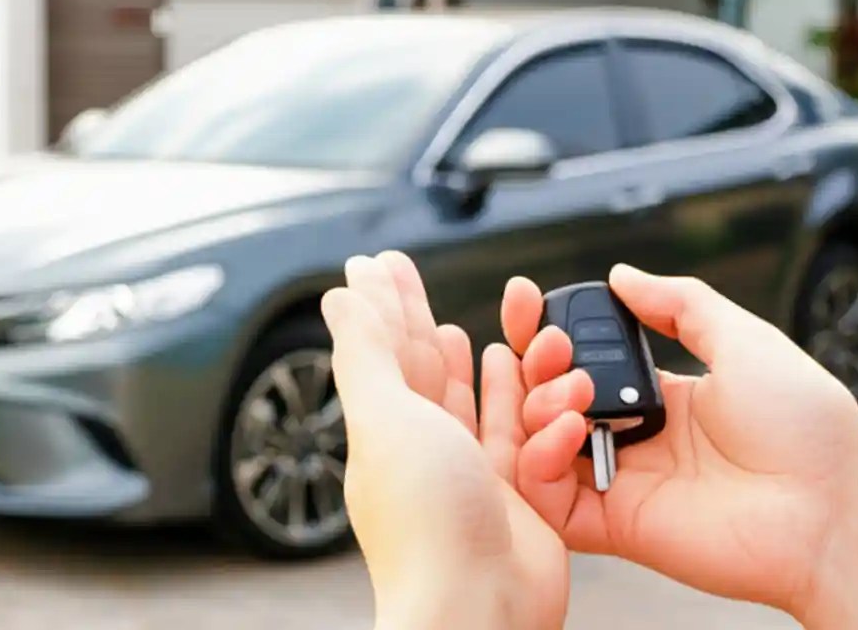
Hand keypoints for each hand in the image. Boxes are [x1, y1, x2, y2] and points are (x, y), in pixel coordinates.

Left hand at [321, 252, 573, 629]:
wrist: (479, 608)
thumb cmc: (426, 524)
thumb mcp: (385, 419)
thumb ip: (366, 355)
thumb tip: (339, 299)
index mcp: (384, 428)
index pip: (381, 347)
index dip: (381, 301)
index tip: (377, 261)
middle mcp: (423, 448)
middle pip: (419, 366)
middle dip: (414, 315)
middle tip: (408, 271)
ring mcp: (468, 473)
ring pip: (470, 400)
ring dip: (470, 359)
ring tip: (465, 325)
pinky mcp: (517, 496)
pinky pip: (518, 437)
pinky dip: (517, 403)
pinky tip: (510, 381)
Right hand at [507, 265, 857, 617]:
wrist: (828, 509)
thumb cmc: (805, 430)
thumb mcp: (746, 341)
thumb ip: (682, 304)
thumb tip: (621, 275)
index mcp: (656, 395)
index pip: (576, 357)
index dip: (541, 327)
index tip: (523, 295)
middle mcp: (627, 435)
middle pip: (542, 394)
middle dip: (532, 360)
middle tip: (553, 344)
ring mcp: (615, 480)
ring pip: (532, 441)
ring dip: (534, 405)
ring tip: (572, 390)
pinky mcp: (609, 524)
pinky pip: (546, 497)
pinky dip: (537, 460)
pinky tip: (568, 431)